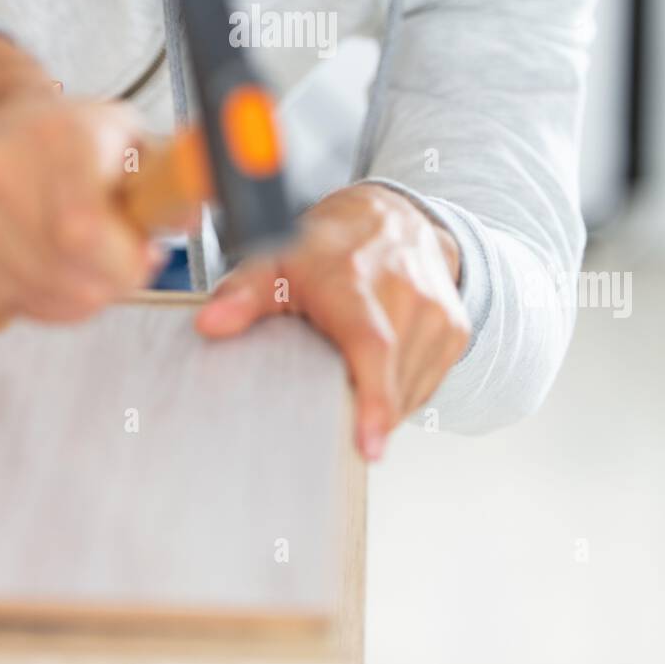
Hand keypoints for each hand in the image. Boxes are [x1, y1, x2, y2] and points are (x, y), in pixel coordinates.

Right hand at [0, 36, 165, 321]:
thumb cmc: (68, 136)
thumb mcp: (128, 135)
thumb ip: (167, 176)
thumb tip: (189, 212)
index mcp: (55, 138)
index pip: (82, 230)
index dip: (125, 260)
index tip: (145, 253)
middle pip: (71, 278)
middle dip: (115, 281)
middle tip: (124, 257)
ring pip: (46, 301)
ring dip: (82, 295)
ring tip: (88, 257)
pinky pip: (12, 310)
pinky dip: (43, 302)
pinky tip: (50, 266)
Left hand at [195, 183, 469, 460]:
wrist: (393, 217)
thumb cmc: (330, 246)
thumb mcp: (276, 259)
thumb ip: (243, 294)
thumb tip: (210, 324)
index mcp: (354, 279)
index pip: (372, 344)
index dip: (373, 398)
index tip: (369, 445)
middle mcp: (405, 293)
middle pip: (388, 378)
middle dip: (359, 411)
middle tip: (328, 415)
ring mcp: (436, 313)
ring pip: (410, 390)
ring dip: (379, 405)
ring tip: (348, 375)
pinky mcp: (454, 329)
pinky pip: (426, 384)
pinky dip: (399, 393)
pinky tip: (376, 372)